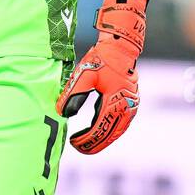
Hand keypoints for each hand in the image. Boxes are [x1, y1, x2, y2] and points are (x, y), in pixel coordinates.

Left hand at [56, 0, 146, 153]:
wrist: (121, 46)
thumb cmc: (102, 58)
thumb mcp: (85, 75)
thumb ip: (73, 94)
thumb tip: (63, 113)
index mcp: (115, 103)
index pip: (99, 129)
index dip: (86, 139)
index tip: (73, 142)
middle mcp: (127, 107)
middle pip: (110, 134)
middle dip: (94, 144)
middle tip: (79, 148)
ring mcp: (132, 106)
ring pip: (117, 131)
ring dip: (103, 139)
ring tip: (88, 143)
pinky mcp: (132, 102)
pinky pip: (121, 123)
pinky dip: (110, 130)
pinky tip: (99, 130)